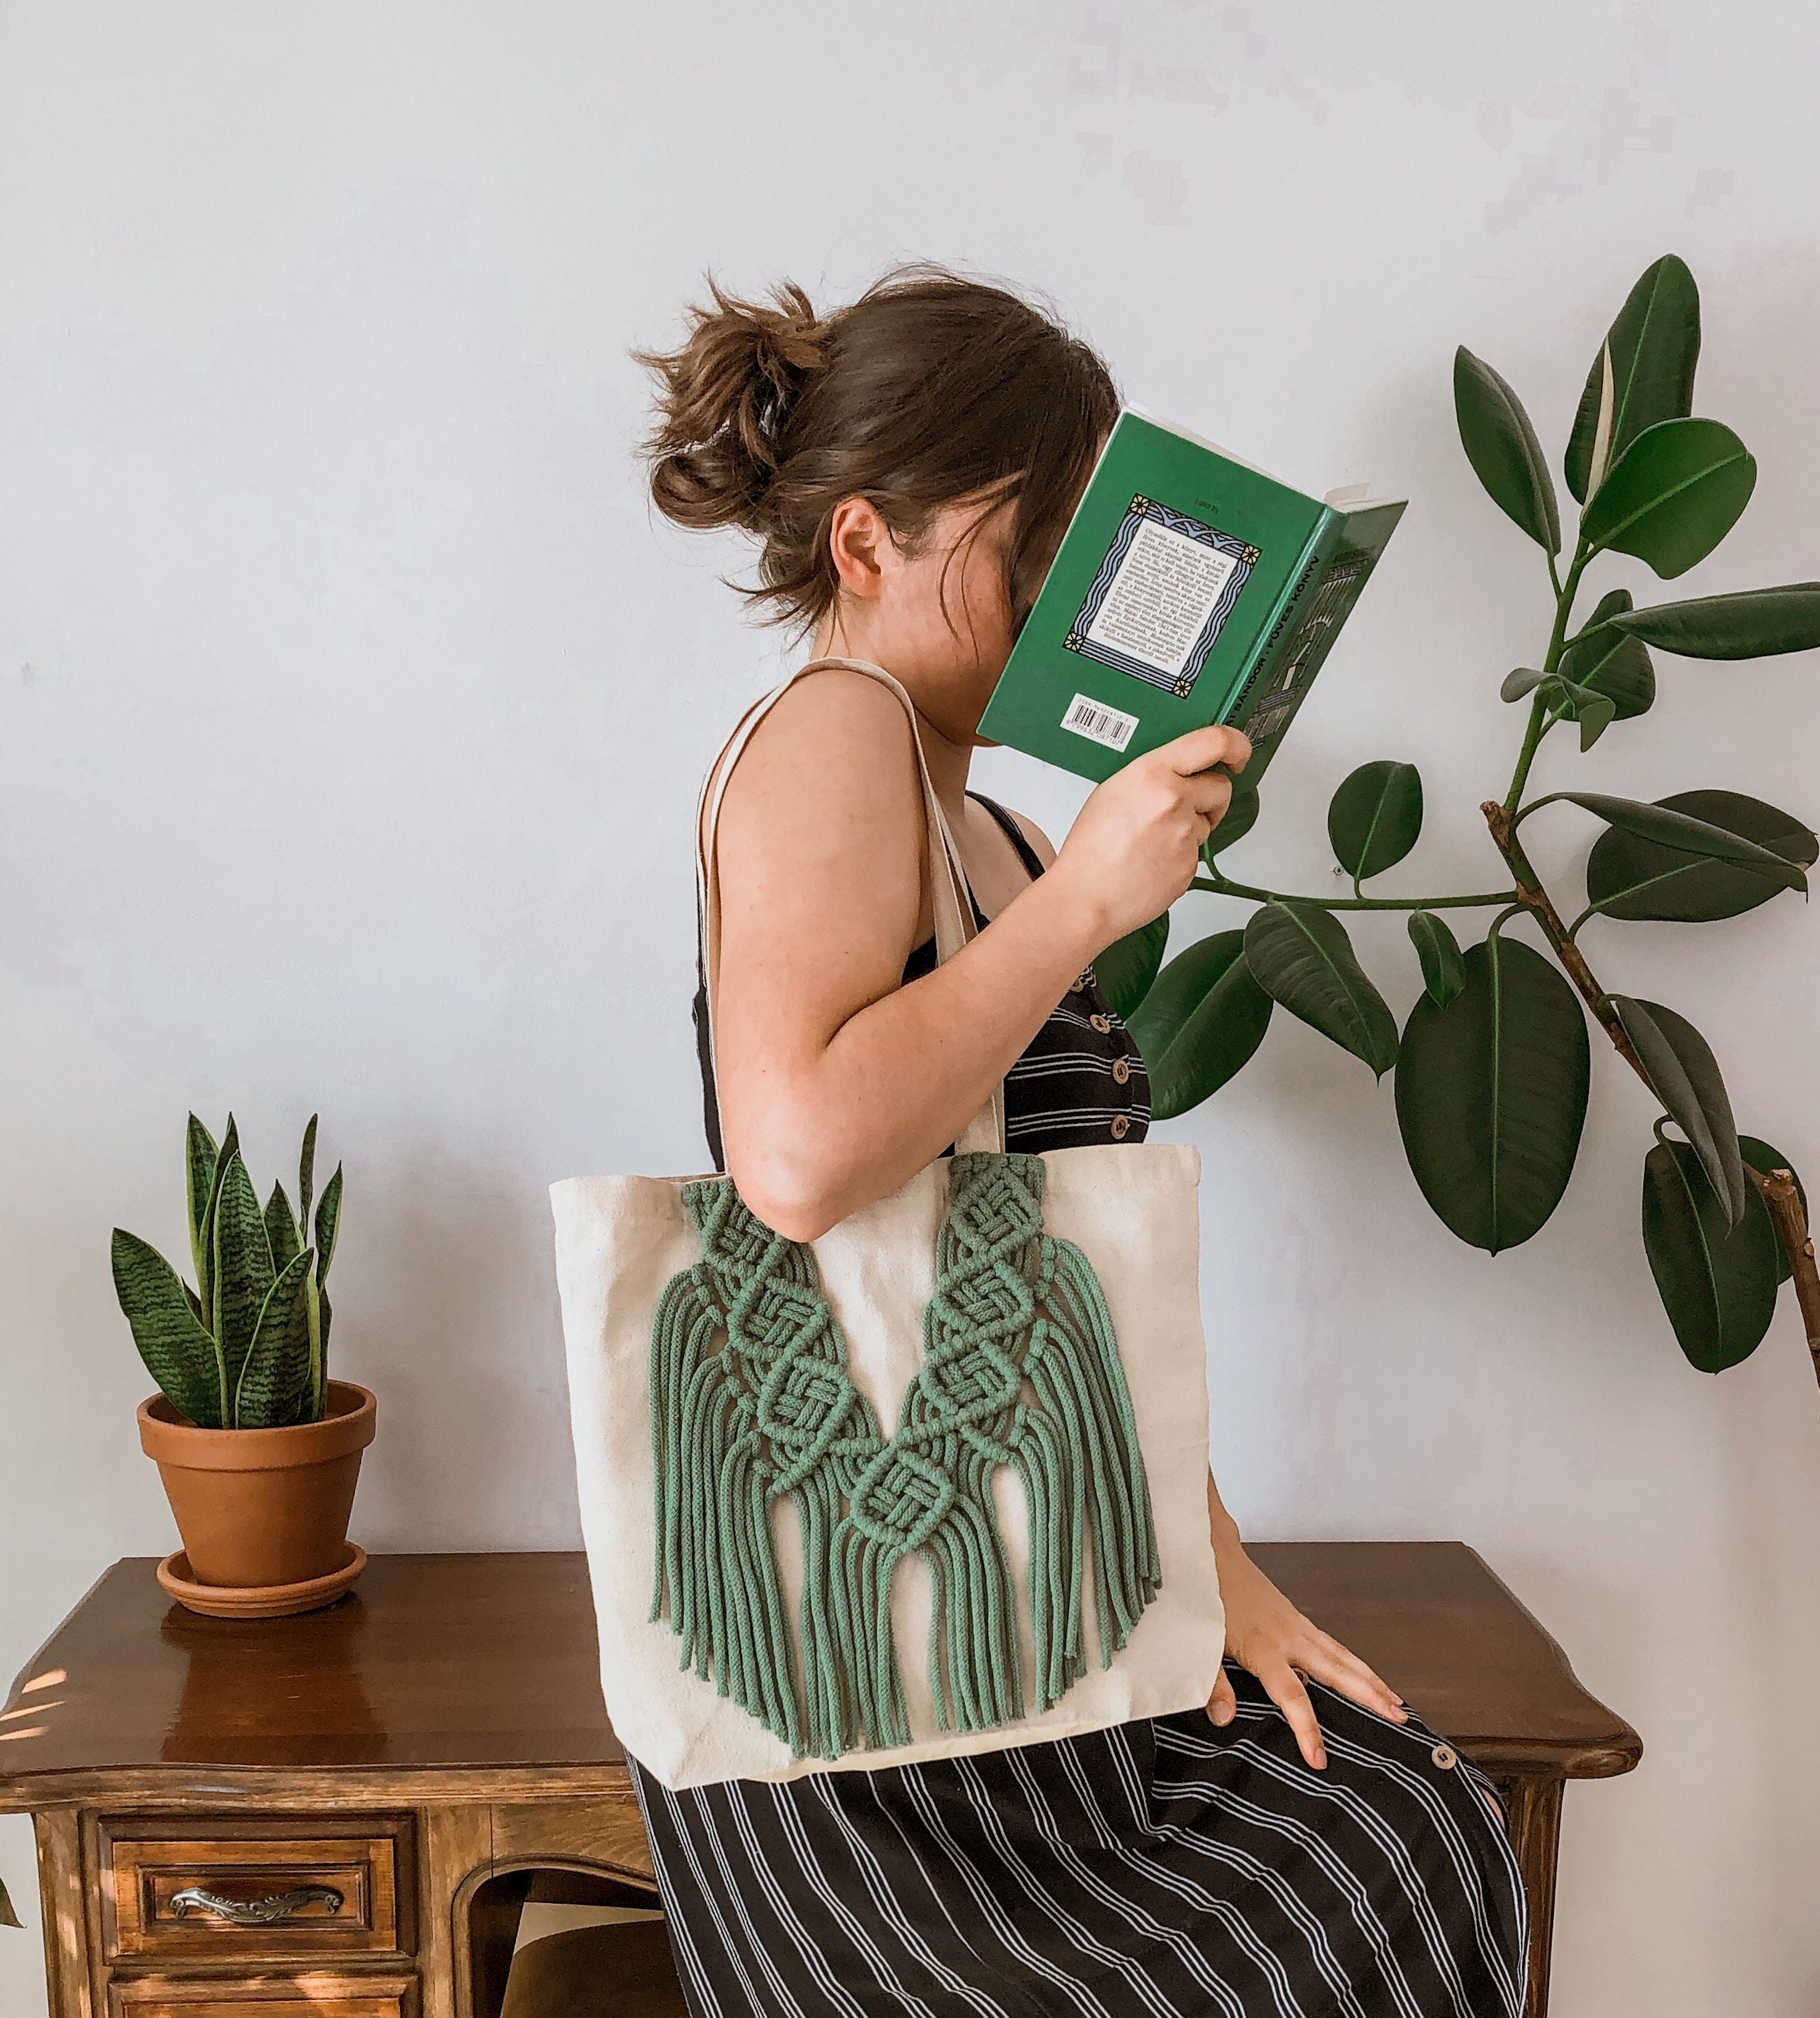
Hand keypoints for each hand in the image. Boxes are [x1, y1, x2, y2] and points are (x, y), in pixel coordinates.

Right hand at [1049, 725, 1251, 947]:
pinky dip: (1180, 856)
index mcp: (1152, 773)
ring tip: (1153, 840)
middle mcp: (1174, 799)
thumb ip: (1152, 775)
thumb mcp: (1113, 790)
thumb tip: (1178, 772)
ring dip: (1191, 827)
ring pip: (1208, 822)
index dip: (1236, 745)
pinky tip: (1152, 860)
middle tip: (1185, 806)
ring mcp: (1185, 835)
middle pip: (1220, 787)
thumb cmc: (1089, 849)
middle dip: (1209, 796)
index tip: (1238, 753)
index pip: (1214, 742)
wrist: (1085, 897)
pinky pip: (1196, 852)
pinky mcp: (1190, 865)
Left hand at [1208, 1529, 1407, 1769]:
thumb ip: (1212, 1682)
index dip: (1307, 1729)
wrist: (1212, 1553)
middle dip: (1370, 1696)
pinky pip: (1332, 1644)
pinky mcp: (1297, 1618)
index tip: (1319, 1757)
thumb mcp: (1201, 1643)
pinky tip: (1361, 1674)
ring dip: (1371, 1678)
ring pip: (1342, 1655)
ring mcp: (1296, 1625)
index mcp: (1263, 1647)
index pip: (1293, 1696)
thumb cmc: (1206, 1596)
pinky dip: (1353, 1661)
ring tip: (1395, 1701)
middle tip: (1398, 1718)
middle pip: (1338, 1671)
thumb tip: (1224, 1717)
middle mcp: (1288, 1636)